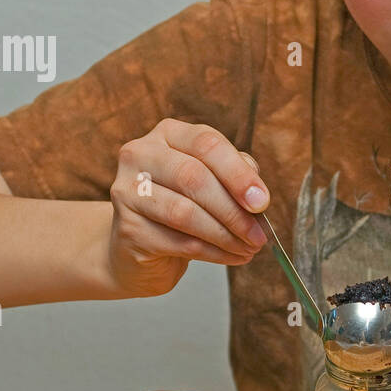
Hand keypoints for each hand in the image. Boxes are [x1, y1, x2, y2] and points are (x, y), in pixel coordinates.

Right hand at [106, 118, 270, 297]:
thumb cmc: (182, 205)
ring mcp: (128, 192)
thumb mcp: (212, 181)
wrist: (139, 246)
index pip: (206, 143)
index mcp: (167, 134)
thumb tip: (257, 195)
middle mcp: (140, 155)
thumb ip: (235, 177)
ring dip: (225, 235)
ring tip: (249, 248)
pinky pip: (179, 242)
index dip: (239, 173)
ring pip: (184, 213)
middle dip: (234, 210)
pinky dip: (214, 253)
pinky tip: (232, 256)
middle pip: (194, 177)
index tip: (262, 202)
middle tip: (259, 234)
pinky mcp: (128, 229)